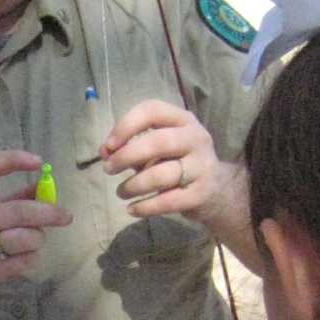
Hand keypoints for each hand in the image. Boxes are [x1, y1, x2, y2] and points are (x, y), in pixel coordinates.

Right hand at [0, 151, 72, 296]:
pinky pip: (25, 261)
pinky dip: (31, 258)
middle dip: (50, 213)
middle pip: (20, 211)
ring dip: (38, 239)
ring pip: (27, 238)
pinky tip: (21, 258)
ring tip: (31, 241)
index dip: (13, 160)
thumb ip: (17, 198)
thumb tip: (47, 185)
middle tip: (66, 216)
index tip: (38, 162)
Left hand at [97, 100, 248, 234]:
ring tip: (121, 192)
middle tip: (108, 169)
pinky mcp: (202, 193)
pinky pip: (168, 201)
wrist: (215, 189)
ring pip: (162, 174)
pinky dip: (145, 207)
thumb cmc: (177, 162)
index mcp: (182, 119)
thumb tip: (104, 152)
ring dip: (134, 185)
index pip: (152, 110)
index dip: (126, 126)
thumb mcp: (156, 148)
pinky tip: (132, 209)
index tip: (108, 146)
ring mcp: (202, 166)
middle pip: (157, 141)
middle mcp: (196, 138)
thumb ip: (130, 146)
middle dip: (127, 156)